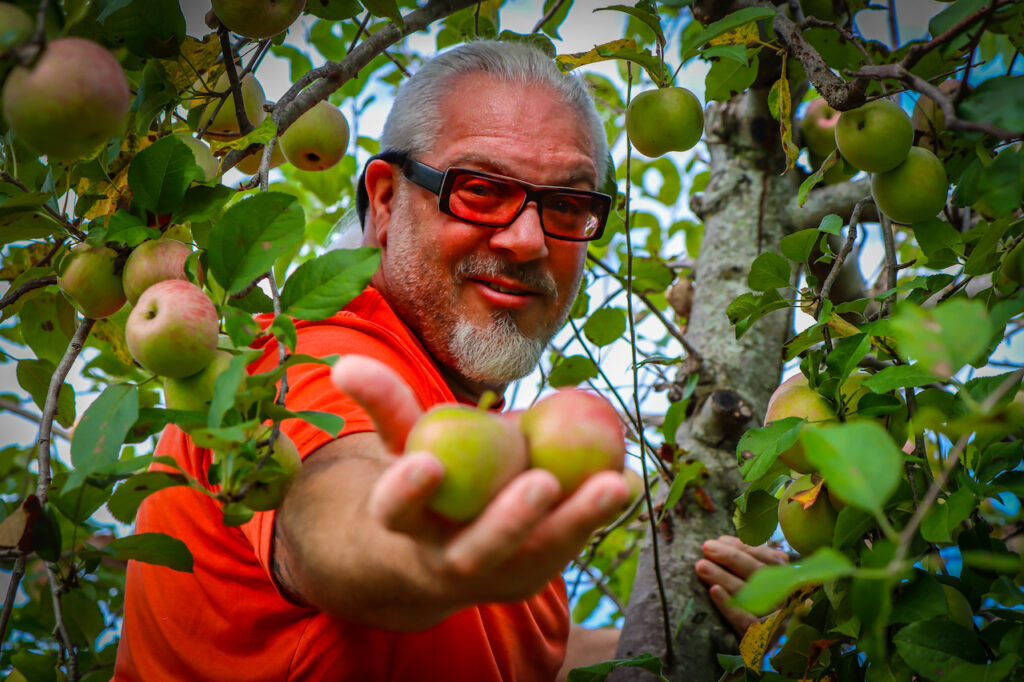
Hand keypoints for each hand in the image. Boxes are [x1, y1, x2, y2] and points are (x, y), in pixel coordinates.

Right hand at [329, 355, 630, 612]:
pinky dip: (600, 516)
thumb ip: (383, 406)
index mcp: (404, 528)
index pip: (397, 512)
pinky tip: (632, 479)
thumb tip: (343, 364)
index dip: (408, 491)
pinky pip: (569, 547)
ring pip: (536, 557)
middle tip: (544, 482)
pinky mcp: (532, 575)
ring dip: (577, 522)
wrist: (430, 554)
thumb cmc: (420, 484)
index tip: (426, 465)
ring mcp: (493, 577)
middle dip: (509, 521)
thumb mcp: (400, 445)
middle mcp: (446, 563)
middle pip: (477, 551)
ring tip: (615, 482)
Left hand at [695, 535, 787, 636]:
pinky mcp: (764, 640)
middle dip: (731, 558)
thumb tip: (723, 541)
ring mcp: (779, 621)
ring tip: (701, 566)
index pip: (771, 559)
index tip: (720, 540)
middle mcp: (789, 600)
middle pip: (760, 575)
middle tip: (706, 547)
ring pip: (751, 595)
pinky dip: (729, 605)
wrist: (756, 646)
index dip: (745, 548)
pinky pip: (746, 621)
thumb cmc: (752, 604)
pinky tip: (714, 591)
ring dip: (724, 577)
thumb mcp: (756, 580)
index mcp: (790, 581)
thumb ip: (748, 559)